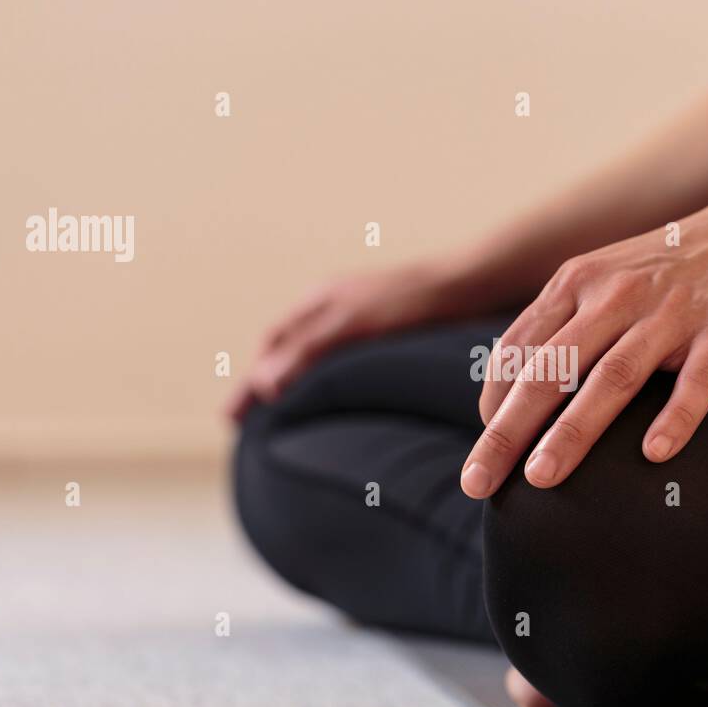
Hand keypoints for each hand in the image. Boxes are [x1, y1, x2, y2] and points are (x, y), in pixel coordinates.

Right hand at [226, 262, 462, 420]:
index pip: (274, 345)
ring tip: (290, 415)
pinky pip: (348, 354)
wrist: (473, 282)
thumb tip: (264, 386)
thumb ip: (306, 351)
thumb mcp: (350, 324)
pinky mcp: (393, 326)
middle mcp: (338, 304)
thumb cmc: (412, 300)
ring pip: (318, 350)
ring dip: (298, 379)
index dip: (253, 382)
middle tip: (250, 424)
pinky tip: (345, 397)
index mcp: (322, 301)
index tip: (234, 419)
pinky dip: (332, 376)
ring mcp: (364, 313)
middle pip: (288, 346)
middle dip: (267, 381)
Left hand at [459, 202, 707, 497]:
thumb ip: (562, 326)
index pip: (518, 349)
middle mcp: (616, 294)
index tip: (484, 452)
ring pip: (613, 375)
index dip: (494, 402)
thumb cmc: (670, 273)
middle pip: (552, 369)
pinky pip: (698, 377)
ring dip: (573, 430)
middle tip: (480, 481)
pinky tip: (655, 455)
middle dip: (510, 429)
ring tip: (542, 476)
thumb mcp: (605, 283)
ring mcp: (671, 309)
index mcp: (578, 283)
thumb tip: (511, 394)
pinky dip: (676, 415)